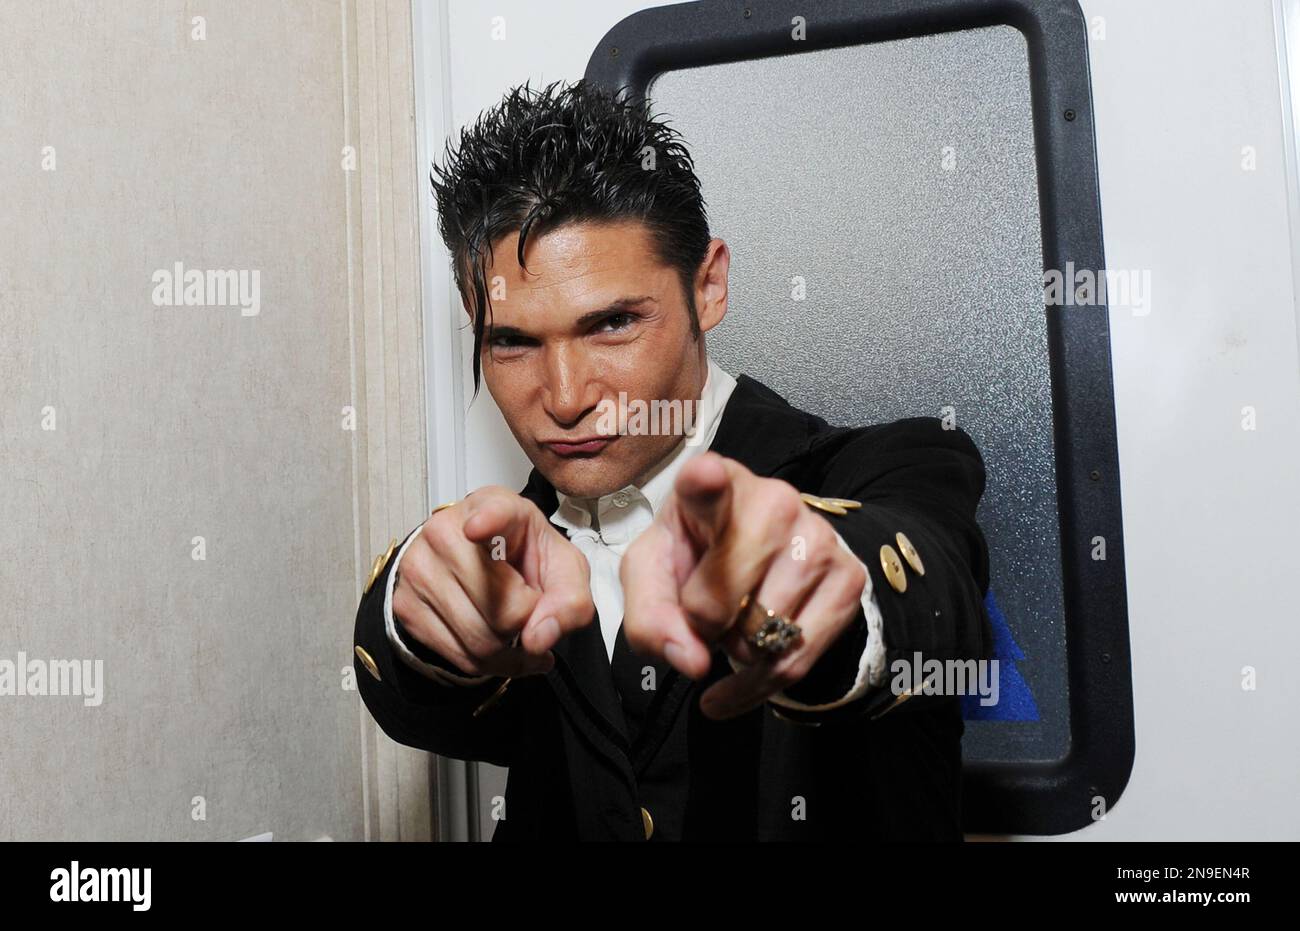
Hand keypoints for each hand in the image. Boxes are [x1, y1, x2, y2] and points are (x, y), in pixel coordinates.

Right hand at [392, 486, 594, 678]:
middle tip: (532, 611)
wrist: (482, 563)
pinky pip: (459, 656)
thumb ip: (571, 601)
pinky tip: (501, 648)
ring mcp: (420, 567)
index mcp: (496, 507)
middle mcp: (448, 531)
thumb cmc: (525, 557)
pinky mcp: (405, 604)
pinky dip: (490, 664)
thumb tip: (538, 638)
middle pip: (501, 607)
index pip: (491, 512)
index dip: (488, 521)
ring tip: (518, 631)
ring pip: (479, 639)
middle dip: (528, 623)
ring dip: (511, 650)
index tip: (478, 528)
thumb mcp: (565, 570)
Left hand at [620, 453, 866, 719]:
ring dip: (737, 648)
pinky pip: (796, 660)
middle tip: (707, 609)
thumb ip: (650, 618)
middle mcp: (772, 500)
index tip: (704, 476)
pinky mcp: (849, 577)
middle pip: (722, 597)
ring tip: (736, 620)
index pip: (706, 481)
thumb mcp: (651, 579)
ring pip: (762, 634)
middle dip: (705, 624)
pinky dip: (761, 682)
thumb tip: (694, 662)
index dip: (704, 481)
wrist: (755, 562)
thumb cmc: (692, 559)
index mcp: (710, 485)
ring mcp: (817, 537)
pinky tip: (747, 666)